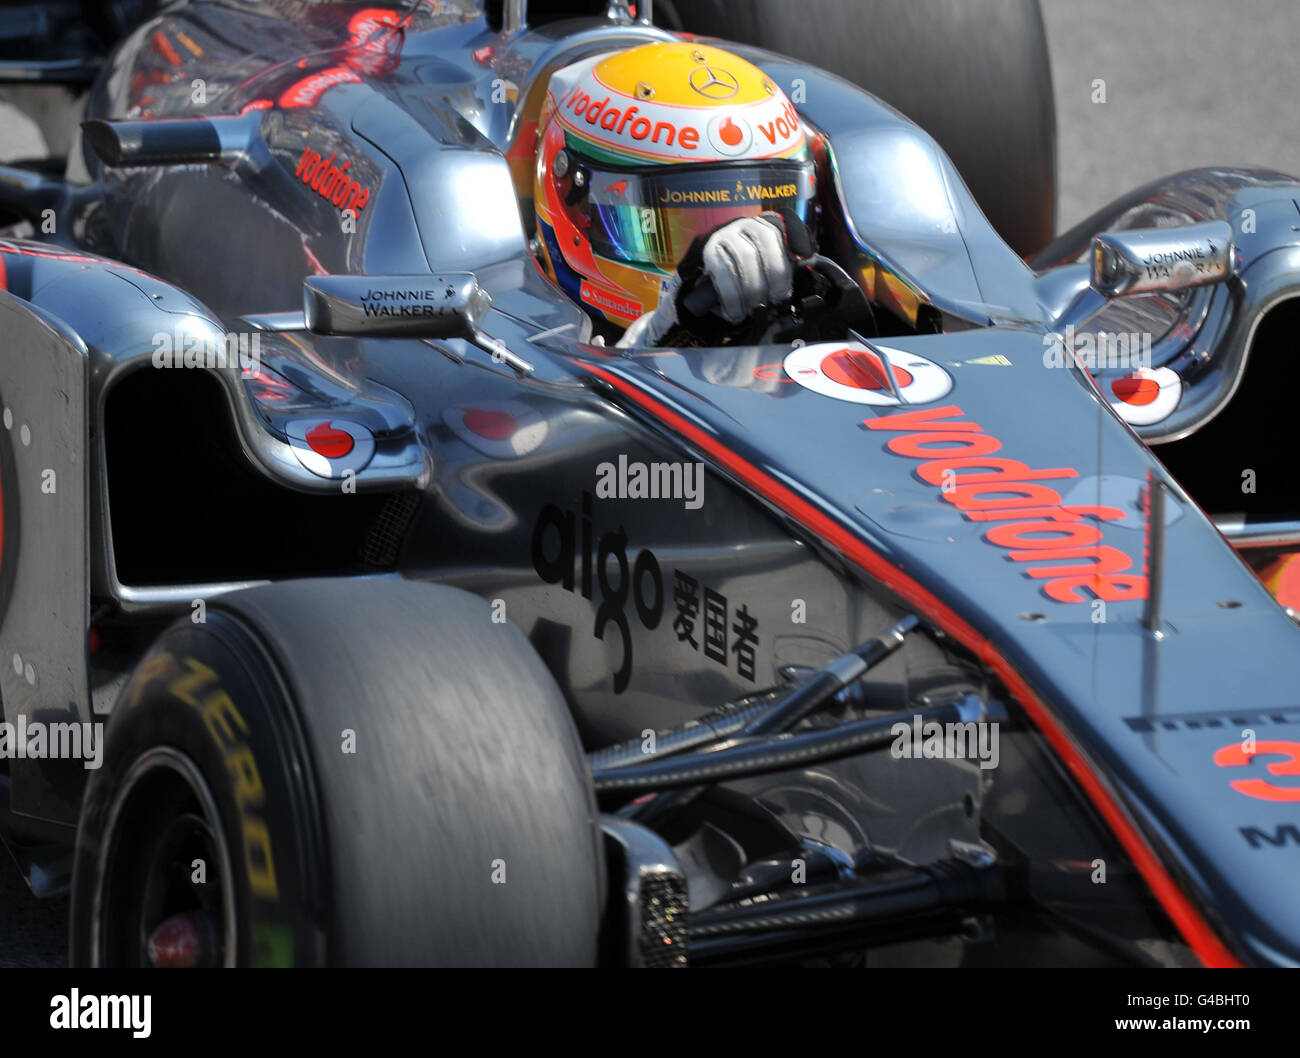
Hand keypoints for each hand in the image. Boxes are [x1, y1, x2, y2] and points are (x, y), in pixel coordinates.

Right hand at [617, 211, 812, 346]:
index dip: (784, 266)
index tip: (784, 292)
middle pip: (763, 246)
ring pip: (745, 259)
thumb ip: (779, 272)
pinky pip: (723, 272)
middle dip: (770, 280)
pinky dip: (731, 296)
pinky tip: (735, 312)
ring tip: (751, 310)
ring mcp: (724, 234)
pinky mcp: (708, 250)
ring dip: (751, 290)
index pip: (781, 237)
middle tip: (770, 303)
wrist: (702, 280)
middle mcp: (745, 224)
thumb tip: (796, 284)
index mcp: (765, 226)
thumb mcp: (762, 270)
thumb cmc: (740, 279)